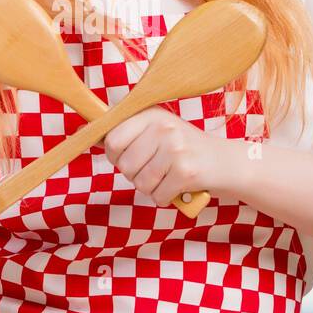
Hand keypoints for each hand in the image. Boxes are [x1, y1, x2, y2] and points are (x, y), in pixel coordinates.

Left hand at [102, 106, 225, 206]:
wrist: (227, 163)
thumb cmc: (186, 149)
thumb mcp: (158, 131)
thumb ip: (127, 132)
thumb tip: (85, 132)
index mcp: (152, 114)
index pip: (112, 140)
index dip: (116, 156)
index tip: (131, 157)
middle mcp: (163, 127)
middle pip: (124, 165)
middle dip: (136, 175)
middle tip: (157, 168)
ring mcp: (176, 148)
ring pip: (140, 183)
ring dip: (152, 188)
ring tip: (169, 176)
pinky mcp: (187, 171)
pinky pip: (157, 195)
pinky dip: (166, 198)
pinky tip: (179, 187)